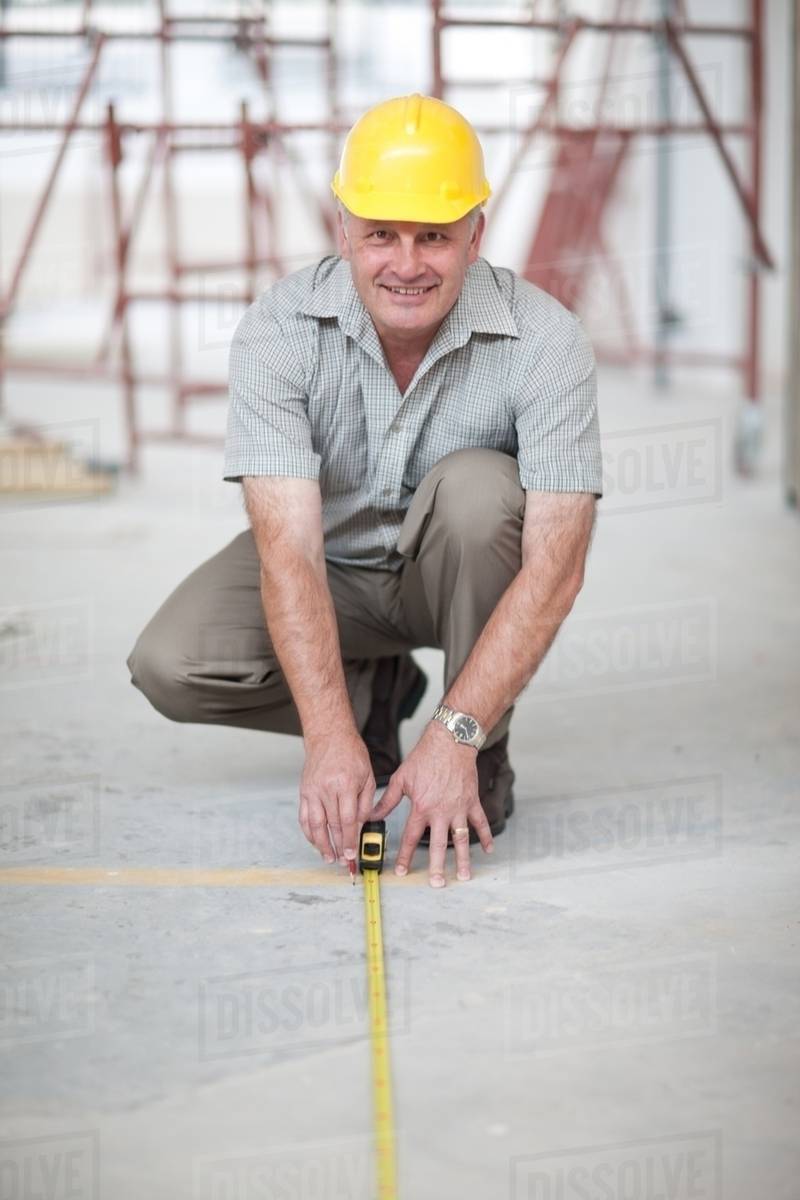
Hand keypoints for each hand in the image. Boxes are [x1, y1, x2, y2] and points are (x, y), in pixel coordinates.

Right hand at [299, 728, 374, 865]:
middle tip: (344, 862)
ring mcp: (312, 791)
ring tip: (329, 858)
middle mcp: (326, 789)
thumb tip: (362, 825)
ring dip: (322, 845)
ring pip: (315, 825)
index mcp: (345, 784)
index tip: (352, 854)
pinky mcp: (304, 792)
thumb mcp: (368, 776)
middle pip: (332, 826)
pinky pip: (304, 817)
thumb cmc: (350, 753)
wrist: (329, 736)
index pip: (348, 820)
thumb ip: (366, 802)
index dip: (350, 840)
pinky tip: (316, 842)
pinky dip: (309, 832)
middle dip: (338, 847)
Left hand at [371, 722, 493, 886]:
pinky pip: (480, 822)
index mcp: (421, 807)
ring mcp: (459, 808)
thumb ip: (387, 801)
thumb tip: (370, 815)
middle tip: (436, 884)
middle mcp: (441, 812)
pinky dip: (486, 836)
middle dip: (437, 867)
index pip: (411, 837)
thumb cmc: (424, 758)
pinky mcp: (472, 802)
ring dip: (464, 859)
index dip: (405, 856)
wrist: (450, 742)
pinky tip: (489, 851)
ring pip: (462, 839)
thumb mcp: (401, 779)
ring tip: (464, 876)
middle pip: (439, 845)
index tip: (402, 871)